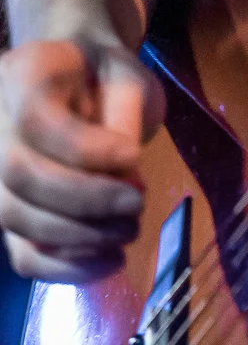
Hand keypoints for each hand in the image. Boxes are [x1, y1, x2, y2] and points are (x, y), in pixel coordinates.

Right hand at [0, 36, 163, 281]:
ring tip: (130, 229)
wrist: (81, 85)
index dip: (84, 149)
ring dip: (79, 236)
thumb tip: (124, 179)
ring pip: (15, 218)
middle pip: (19, 175)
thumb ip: (122, 120)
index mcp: (22, 76)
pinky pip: (21, 254)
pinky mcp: (7, 215)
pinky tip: (109, 260)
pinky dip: (65, 268)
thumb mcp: (124, 78)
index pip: (37, 121)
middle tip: (137, 203)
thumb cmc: (105, 78)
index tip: (135, 157)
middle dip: (85, 198)